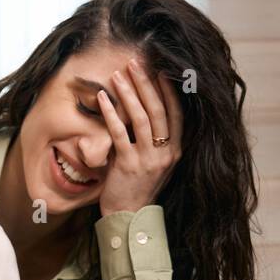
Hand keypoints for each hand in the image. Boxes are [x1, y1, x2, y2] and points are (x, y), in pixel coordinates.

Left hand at [94, 57, 183, 213]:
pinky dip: (111, 114)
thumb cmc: (139, 186)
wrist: (129, 216)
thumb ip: (158, 140)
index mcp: (176, 150)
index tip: (160, 70)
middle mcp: (166, 153)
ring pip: (142, 119)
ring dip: (129, 94)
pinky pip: (120, 133)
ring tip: (118, 75)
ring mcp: (148, 159)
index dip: (169, 91)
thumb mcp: (157, 162)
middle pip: (159, 111)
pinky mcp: (129, 165)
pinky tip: (103, 99)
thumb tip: (151, 109)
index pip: (176, 114)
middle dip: (146, 84)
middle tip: (134, 64)